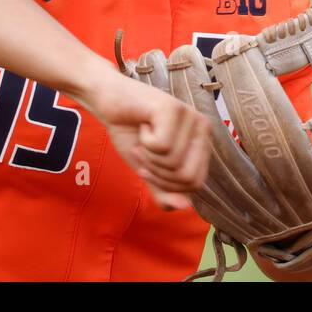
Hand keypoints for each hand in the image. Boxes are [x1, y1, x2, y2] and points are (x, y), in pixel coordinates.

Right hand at [81, 67, 213, 210]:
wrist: (108, 104)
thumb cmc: (130, 133)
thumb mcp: (148, 170)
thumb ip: (165, 191)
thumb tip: (184, 207)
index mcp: (202, 143)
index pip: (194, 184)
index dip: (166, 184)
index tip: (147, 167)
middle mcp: (203, 127)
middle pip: (187, 177)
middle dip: (157, 172)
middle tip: (143, 151)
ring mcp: (190, 115)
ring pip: (174, 162)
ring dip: (148, 156)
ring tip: (142, 136)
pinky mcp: (173, 107)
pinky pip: (162, 145)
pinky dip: (144, 141)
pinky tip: (142, 123)